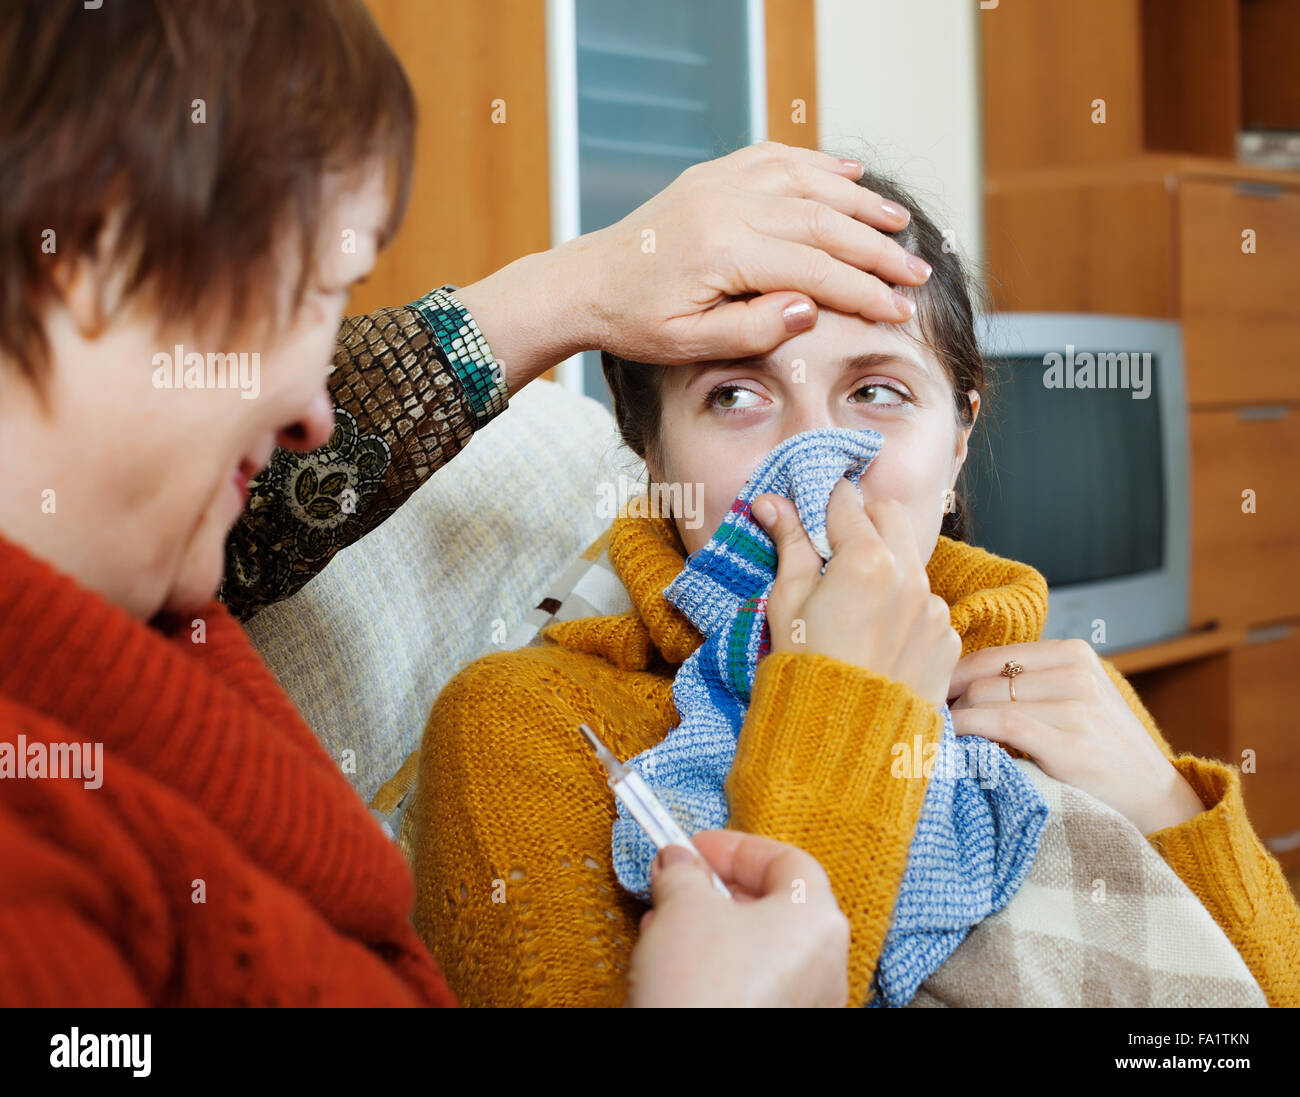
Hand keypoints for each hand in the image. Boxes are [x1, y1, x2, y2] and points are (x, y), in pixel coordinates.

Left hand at [455, 142, 931, 395]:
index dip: (865, 292)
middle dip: (877, 249)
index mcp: (724, 252)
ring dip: (860, 201)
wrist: (588, 283)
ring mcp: (721, 183)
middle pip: (824, 222)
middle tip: (916, 273)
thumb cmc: (636, 322)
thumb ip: (754, 329)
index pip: (816, 270)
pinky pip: (777, 158)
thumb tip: (812, 308)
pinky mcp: (714, 175)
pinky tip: (849, 175)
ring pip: (809, 182)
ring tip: (900, 223)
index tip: (900, 310)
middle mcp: (727, 205)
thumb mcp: (690, 345)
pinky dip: (818, 165)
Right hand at [624, 831, 848, 1007]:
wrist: (688, 1070)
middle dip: (717, 888)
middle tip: (676, 882)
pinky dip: (719, 965)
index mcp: (818, 919)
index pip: (785, 859)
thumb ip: (683, 871)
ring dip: (712, 926)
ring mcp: (807, 1002)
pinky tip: (677, 965)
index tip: (694, 847)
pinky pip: (755, 982)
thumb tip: (678, 861)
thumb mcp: (682, 905)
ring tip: (665, 924)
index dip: (735, 847)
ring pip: (761, 946)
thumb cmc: (702, 983)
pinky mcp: (782, 1025)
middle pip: (775, 904)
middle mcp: (826, 962)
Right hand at [751, 481, 960, 711]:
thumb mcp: (786, 604)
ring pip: (911, 562)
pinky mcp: (947, 641)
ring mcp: (935, 611)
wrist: (838, 749)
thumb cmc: (803, 673)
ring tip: (854, 607)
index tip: (811, 512)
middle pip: (889, 517)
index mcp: (867, 560)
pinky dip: (904, 609)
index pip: (847, 502)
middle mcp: (911, 578)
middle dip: (862, 523)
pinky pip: (926, 606)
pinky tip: (877, 639)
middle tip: (832, 552)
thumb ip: (789, 546)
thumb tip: (772, 503)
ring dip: (885, 566)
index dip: (824, 502)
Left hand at [947, 638, 1205, 833]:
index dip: (955, 677)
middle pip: (984, 679)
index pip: (992, 656)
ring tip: (943, 739)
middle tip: (933, 725)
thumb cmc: (1102, 753)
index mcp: (1075, 654)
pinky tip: (958, 745)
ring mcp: (1078, 708)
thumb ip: (1029, 685)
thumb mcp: (1074, 701)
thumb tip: (953, 684)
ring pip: (987, 700)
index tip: (933, 697)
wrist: (1158, 802)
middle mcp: (1078, 674)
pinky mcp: (1072, 745)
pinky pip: (1001, 724)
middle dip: (953, 702)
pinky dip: (971, 731)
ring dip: (957, 721)